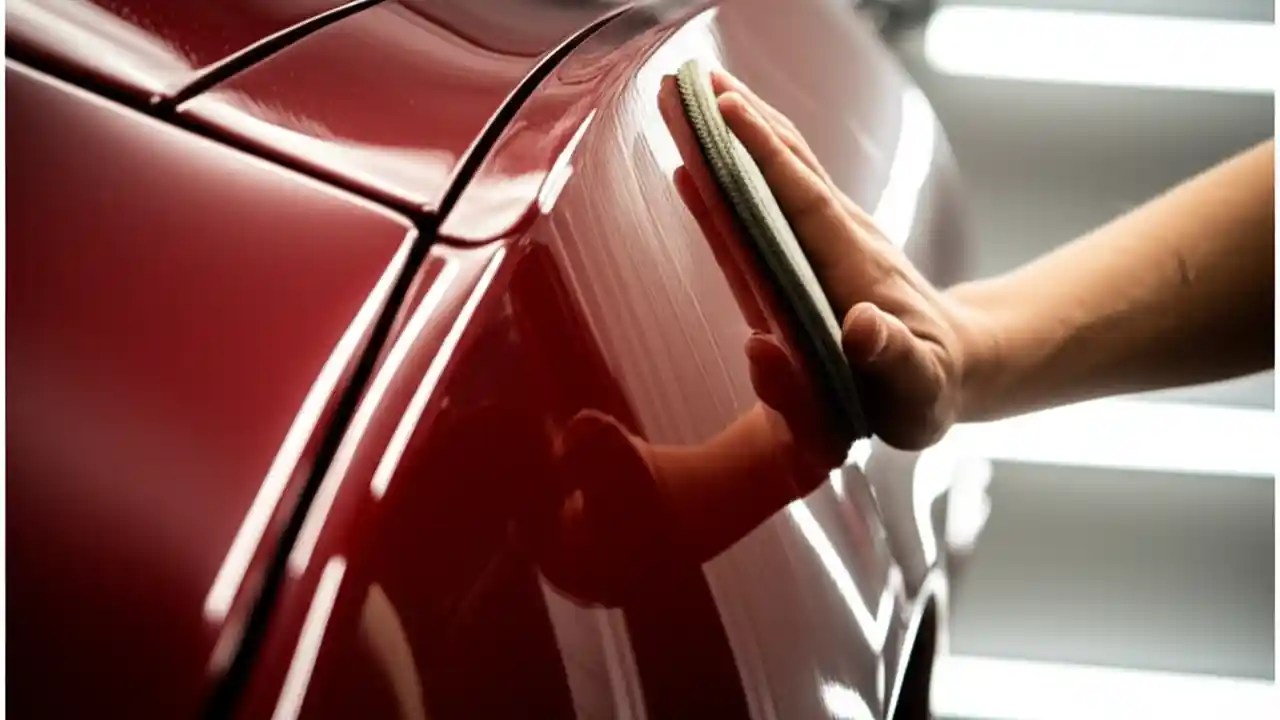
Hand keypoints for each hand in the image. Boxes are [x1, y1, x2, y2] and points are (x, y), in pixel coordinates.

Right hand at [711, 70, 983, 448]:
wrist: (953, 365)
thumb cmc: (926, 388)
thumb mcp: (918, 387)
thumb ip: (892, 358)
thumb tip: (860, 325)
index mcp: (855, 268)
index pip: (804, 200)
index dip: (765, 155)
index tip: (726, 109)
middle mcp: (840, 240)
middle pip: (788, 166)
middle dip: (740, 123)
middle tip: (687, 80)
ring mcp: (826, 240)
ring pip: (779, 172)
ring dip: (735, 132)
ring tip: (687, 94)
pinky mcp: (811, 249)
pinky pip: (770, 200)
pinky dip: (735, 171)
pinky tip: (694, 160)